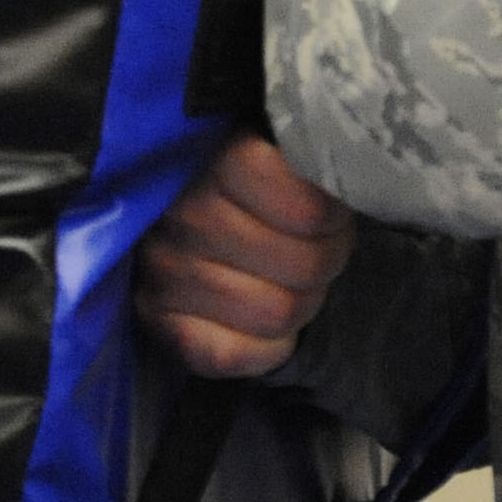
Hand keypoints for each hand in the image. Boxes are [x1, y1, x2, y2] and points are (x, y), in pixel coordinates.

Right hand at [133, 134, 354, 379]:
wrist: (181, 206)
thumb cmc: (250, 179)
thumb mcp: (278, 146)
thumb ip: (306, 159)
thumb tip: (344, 183)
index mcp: (217, 158)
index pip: (310, 213)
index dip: (334, 218)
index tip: (331, 213)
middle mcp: (181, 215)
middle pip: (305, 267)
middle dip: (327, 260)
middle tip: (320, 249)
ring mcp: (163, 271)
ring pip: (278, 313)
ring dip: (302, 302)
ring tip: (297, 281)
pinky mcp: (157, 321)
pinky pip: (236, 354)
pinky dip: (269, 347)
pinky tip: (272, 326)